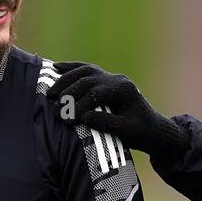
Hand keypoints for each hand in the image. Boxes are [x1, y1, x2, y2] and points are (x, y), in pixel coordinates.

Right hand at [46, 61, 191, 162]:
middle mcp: (117, 79)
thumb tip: (85, 117)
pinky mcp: (103, 78)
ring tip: (50, 94)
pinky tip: (55, 68)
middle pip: (87, 80)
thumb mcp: (128, 132)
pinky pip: (84, 69)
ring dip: (65, 80)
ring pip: (84, 71)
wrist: (151, 128)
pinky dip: (69, 67)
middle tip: (57, 111)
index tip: (68, 120)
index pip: (97, 94)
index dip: (80, 105)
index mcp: (124, 90)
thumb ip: (108, 123)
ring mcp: (110, 76)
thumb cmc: (140, 133)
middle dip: (69, 95)